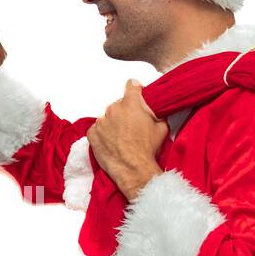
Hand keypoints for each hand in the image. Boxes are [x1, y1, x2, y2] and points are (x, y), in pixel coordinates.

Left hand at [86, 81, 167, 199]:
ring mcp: (101, 121)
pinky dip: (102, 134)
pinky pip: (96, 129)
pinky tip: (111, 143)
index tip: (136, 93)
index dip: (135, 90)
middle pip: (119, 104)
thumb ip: (157, 114)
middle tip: (132, 126)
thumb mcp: (162, 127)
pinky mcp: (92, 134)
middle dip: (125, 112)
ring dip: (113, 124)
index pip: (131, 86)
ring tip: (121, 138)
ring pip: (107, 117)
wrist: (133, 169)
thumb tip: (156, 111)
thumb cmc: (148, 149)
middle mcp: (114, 109)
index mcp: (131, 104)